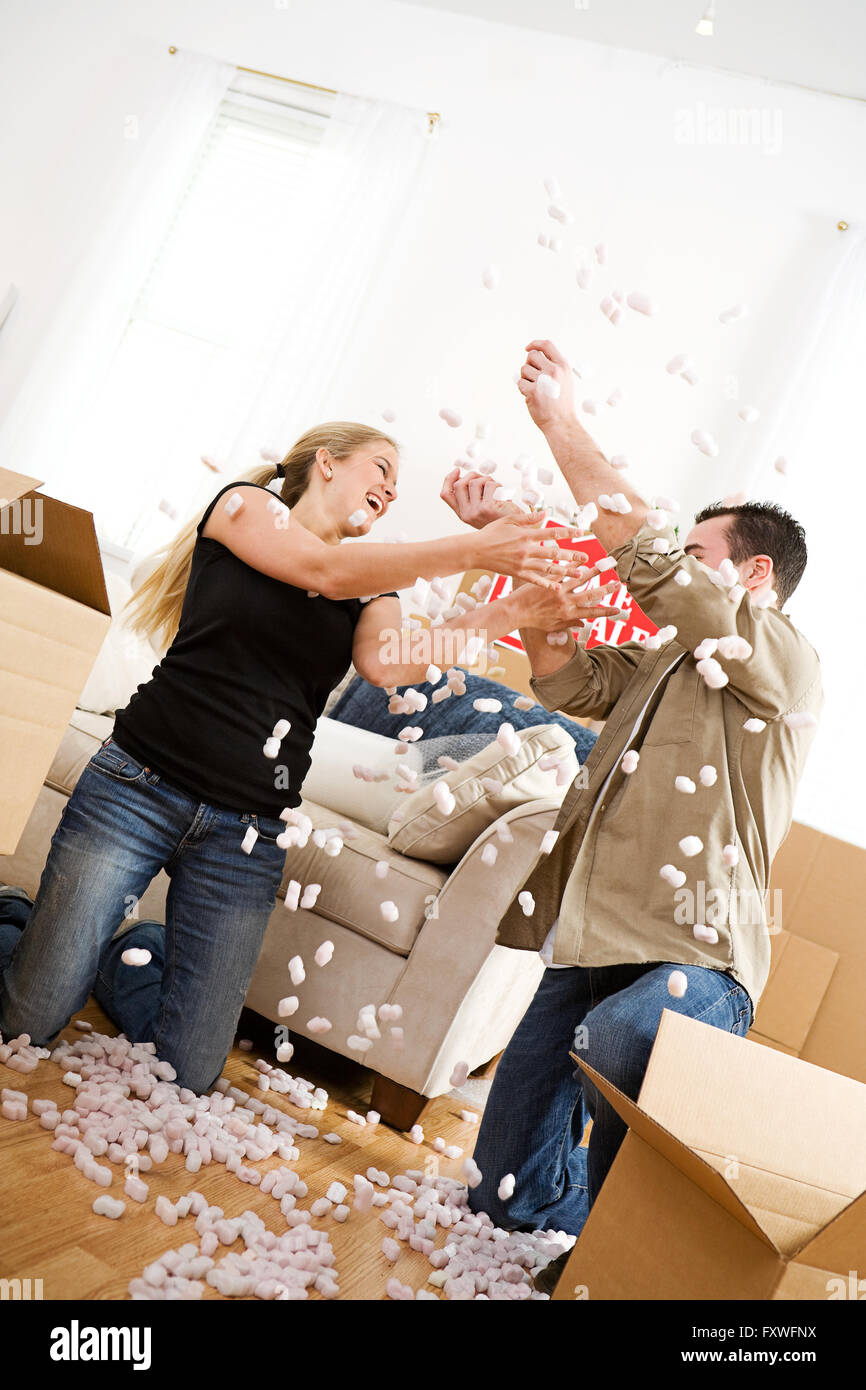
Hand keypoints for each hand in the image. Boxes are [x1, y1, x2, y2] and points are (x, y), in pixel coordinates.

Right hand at [440, 468, 521, 529]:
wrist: (516, 529)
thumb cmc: (500, 517)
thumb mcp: (481, 508)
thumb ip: (471, 496)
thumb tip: (464, 476)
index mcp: (462, 513)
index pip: (446, 494)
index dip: (448, 479)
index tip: (457, 470)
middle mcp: (466, 513)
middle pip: (459, 484)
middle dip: (472, 475)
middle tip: (485, 478)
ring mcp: (476, 511)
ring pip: (475, 482)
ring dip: (488, 480)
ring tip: (497, 488)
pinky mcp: (487, 507)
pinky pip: (490, 485)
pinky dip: (498, 485)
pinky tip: (504, 494)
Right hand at [472, 513, 588, 588]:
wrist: (475, 550)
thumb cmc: (490, 533)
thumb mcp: (509, 520)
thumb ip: (528, 518)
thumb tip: (544, 513)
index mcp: (526, 534)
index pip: (552, 532)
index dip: (567, 532)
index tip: (580, 532)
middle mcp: (527, 549)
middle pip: (554, 553)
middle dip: (572, 556)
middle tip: (586, 558)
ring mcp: (522, 563)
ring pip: (548, 568)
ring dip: (565, 571)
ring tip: (579, 574)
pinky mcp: (517, 573)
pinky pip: (535, 579)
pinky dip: (547, 583)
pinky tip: (558, 587)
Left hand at [510, 569, 626, 630]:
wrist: (515, 612)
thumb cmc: (533, 621)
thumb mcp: (552, 626)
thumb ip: (569, 624)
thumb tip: (583, 625)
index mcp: (568, 614)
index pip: (591, 613)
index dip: (606, 611)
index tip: (618, 609)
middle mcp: (565, 602)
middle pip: (590, 595)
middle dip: (606, 589)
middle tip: (619, 584)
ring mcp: (558, 591)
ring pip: (580, 580)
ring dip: (594, 572)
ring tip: (605, 565)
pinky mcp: (550, 581)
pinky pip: (564, 571)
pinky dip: (574, 565)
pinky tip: (583, 559)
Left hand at [518, 338, 575, 430]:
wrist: (561, 423)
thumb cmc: (561, 403)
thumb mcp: (565, 379)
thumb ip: (553, 366)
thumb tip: (533, 354)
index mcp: (563, 366)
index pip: (547, 345)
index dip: (535, 344)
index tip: (527, 347)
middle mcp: (554, 371)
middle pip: (531, 355)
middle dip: (528, 364)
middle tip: (532, 377)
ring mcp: (543, 381)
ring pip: (524, 369)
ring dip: (525, 378)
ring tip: (535, 389)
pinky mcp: (533, 391)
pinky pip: (520, 383)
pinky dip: (522, 389)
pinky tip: (531, 396)